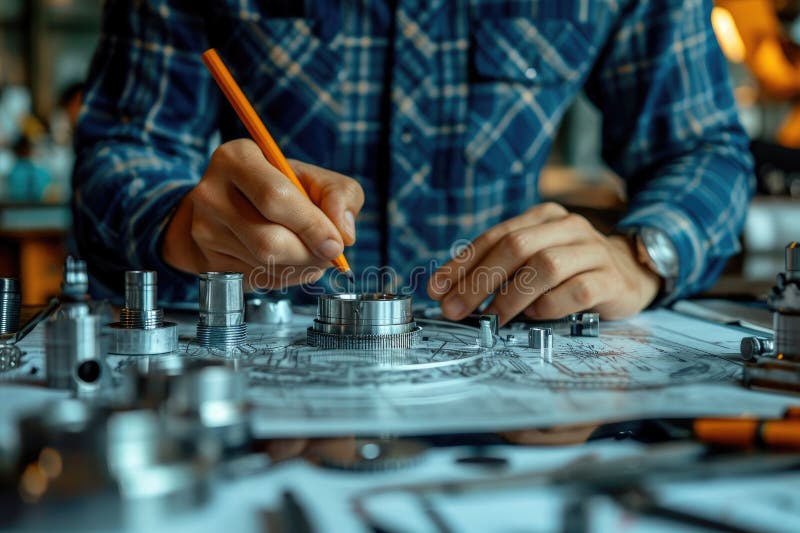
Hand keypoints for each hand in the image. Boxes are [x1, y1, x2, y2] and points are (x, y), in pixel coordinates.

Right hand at [162, 139, 363, 288]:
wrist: (230, 207)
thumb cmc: (278, 188)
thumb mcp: (313, 178)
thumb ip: (340, 194)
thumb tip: (344, 232)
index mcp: (237, 158)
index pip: (275, 197)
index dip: (312, 226)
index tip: (336, 244)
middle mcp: (212, 192)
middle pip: (270, 240)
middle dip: (309, 253)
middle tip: (328, 253)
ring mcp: (205, 229)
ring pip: (264, 264)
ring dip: (300, 267)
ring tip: (310, 254)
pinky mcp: (206, 260)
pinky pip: (256, 279)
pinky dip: (284, 276)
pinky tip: (289, 262)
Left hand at [427, 203, 660, 324]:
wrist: (632, 271)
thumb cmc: (571, 269)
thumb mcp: (534, 259)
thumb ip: (499, 268)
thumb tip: (449, 292)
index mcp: (543, 217)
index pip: (494, 236)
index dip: (462, 263)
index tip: (436, 289)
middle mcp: (568, 227)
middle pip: (516, 247)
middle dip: (479, 281)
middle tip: (455, 309)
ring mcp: (592, 251)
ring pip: (545, 267)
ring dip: (511, 297)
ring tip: (491, 319)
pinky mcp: (610, 279)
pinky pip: (576, 291)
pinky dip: (550, 306)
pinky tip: (536, 316)